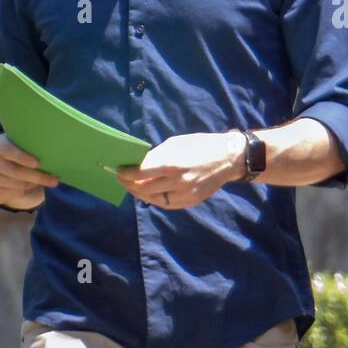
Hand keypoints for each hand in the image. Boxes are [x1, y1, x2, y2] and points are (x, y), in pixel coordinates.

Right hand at [0, 133, 57, 210]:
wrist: (1, 169)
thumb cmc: (17, 152)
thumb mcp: (20, 145)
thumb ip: (30, 145)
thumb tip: (53, 150)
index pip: (8, 150)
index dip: (22, 157)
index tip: (37, 163)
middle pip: (15, 171)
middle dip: (37, 176)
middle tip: (54, 180)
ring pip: (17, 184)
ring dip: (34, 183)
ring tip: (47, 181)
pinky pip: (14, 193)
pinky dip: (27, 190)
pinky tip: (34, 185)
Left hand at [116, 131, 245, 209]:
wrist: (229, 158)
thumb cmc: (201, 145)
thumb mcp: (176, 143)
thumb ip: (156, 156)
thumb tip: (138, 164)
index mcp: (172, 163)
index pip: (140, 173)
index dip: (125, 173)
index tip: (118, 170)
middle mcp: (177, 181)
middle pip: (143, 188)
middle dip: (129, 184)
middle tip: (121, 179)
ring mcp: (185, 194)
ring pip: (153, 199)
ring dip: (139, 194)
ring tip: (132, 187)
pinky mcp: (191, 201)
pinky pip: (167, 204)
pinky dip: (154, 199)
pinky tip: (148, 194)